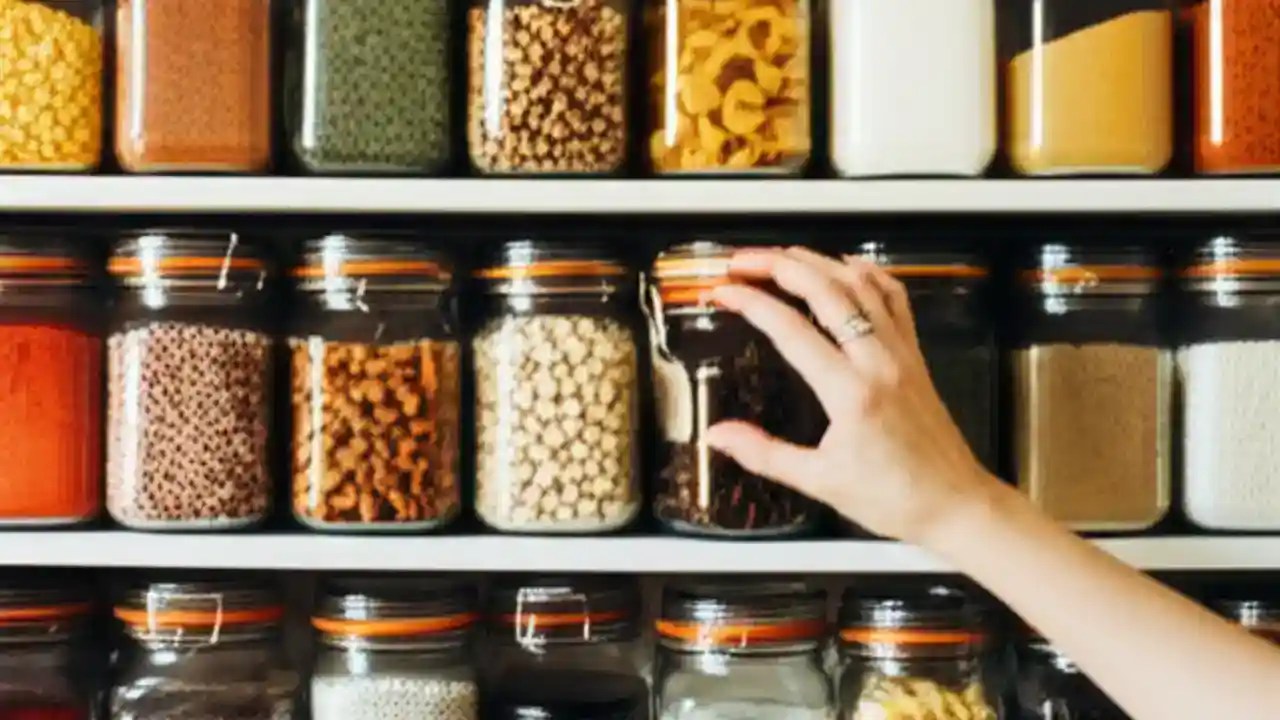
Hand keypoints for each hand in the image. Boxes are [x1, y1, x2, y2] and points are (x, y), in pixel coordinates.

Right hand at [706, 247, 1002, 547]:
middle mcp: (879, 361)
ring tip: (782, 256)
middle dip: (779, 266)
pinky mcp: (915, 355)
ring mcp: (902, 353)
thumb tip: (718, 436)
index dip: (752, 303)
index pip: (792, 330)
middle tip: (743, 261)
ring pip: (861, 285)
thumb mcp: (820, 481)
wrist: (955, 505)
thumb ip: (764, 454)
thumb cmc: (894, 498)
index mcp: (851, 393)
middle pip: (826, 291)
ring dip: (818, 262)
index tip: (724, 292)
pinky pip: (894, 299)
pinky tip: (846, 266)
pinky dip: (867, 274)